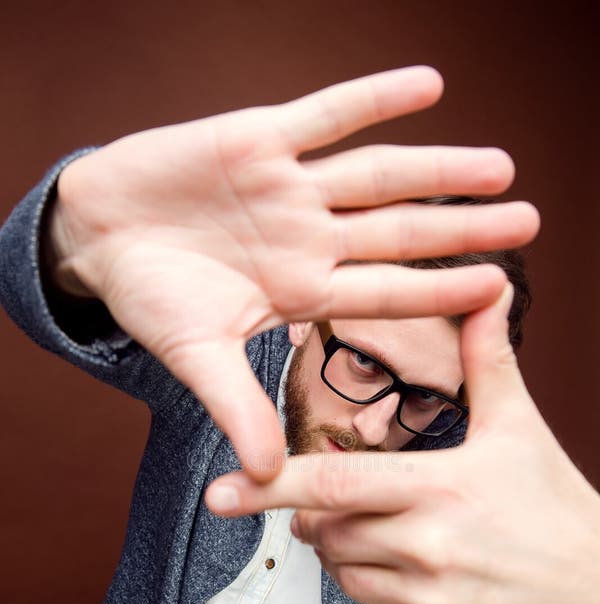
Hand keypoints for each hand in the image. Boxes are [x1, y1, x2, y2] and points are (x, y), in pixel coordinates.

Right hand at [48, 66, 537, 479]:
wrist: (101, 236)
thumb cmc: (150, 298)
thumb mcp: (196, 357)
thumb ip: (237, 407)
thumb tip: (266, 476)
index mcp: (301, 289)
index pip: (385, 292)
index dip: (440, 290)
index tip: (498, 289)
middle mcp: (308, 237)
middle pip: (400, 232)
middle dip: (462, 228)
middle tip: (528, 222)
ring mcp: (290, 187)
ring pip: (377, 173)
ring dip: (439, 168)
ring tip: (500, 167)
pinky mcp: (258, 137)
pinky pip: (324, 113)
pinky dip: (373, 97)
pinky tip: (429, 84)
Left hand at [205, 290, 599, 603]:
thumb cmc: (554, 502)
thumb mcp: (519, 427)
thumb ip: (486, 359)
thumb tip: (482, 291)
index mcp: (440, 487)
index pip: (332, 486)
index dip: (268, 487)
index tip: (217, 494)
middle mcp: (429, 550)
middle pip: (327, 532)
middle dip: (323, 517)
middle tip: (356, 504)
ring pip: (346, 575)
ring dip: (354, 554)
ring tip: (407, 538)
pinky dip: (387, 594)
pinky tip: (431, 578)